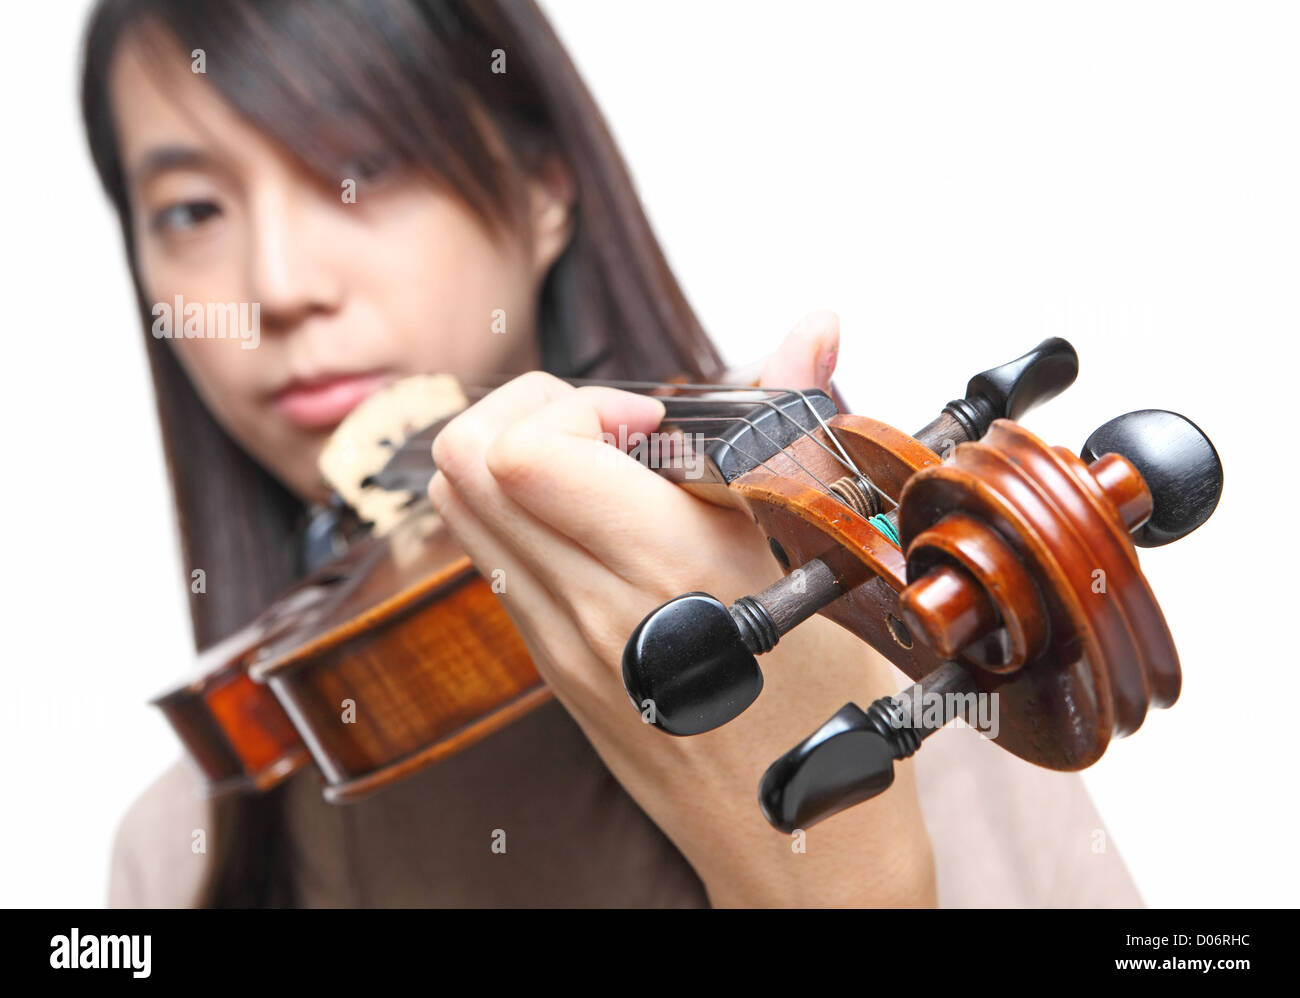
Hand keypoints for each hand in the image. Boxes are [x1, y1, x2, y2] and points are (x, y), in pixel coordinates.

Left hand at [427, 310, 935, 906]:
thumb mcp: (820, 561)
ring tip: (610, 467)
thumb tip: (810, 323)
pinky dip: (528, 510)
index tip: (650, 418)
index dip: (576, 403)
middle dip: (528, 407)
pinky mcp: (549, 667)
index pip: (521, 452)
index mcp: (659, 572)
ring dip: (518, 455)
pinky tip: (609, 524)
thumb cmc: (824, 715)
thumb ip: (792, 422)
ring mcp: (554, 644)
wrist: (796, 845)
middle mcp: (583, 609)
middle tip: (613, 425)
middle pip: (462, 463)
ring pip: (465, 509)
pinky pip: (497, 559)